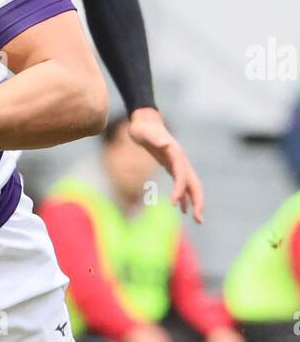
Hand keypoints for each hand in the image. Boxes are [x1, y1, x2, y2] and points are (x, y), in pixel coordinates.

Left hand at [128, 108, 203, 222]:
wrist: (145, 122)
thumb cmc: (142, 128)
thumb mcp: (145, 132)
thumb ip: (156, 138)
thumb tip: (166, 145)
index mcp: (176, 154)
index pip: (182, 176)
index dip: (180, 190)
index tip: (174, 204)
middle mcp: (181, 160)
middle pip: (194, 183)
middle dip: (198, 201)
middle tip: (199, 220)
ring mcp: (178, 164)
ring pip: (191, 186)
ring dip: (195, 202)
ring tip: (197, 219)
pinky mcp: (172, 166)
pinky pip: (181, 184)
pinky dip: (183, 196)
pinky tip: (181, 209)